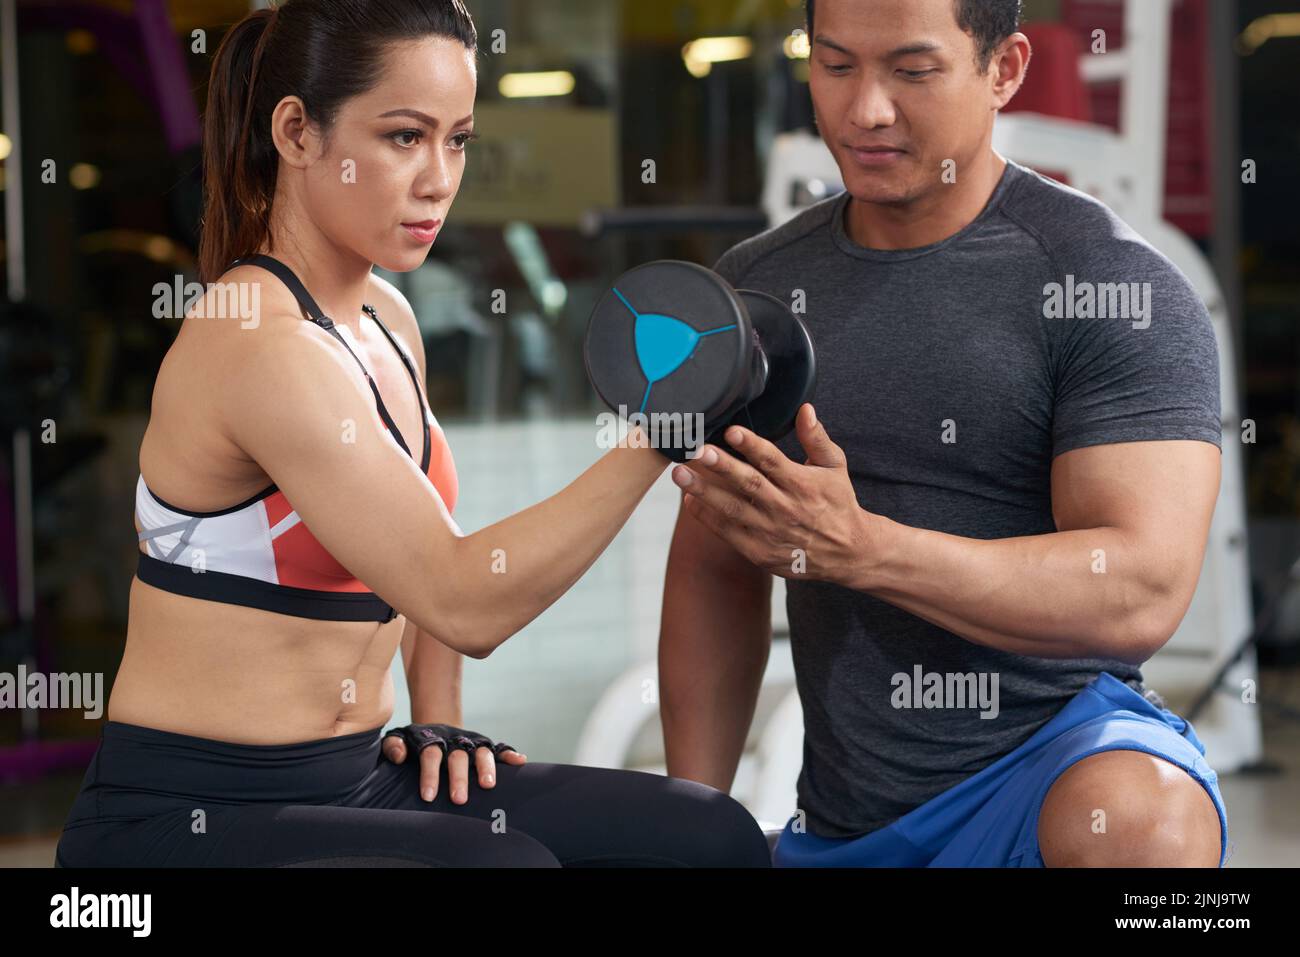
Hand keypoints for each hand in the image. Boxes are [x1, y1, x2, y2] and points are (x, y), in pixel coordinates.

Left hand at [381, 723, 527, 804]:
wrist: (433, 729)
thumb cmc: (412, 743)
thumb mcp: (398, 740)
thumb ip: (392, 746)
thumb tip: (400, 756)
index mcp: (431, 739)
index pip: (431, 755)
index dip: (430, 775)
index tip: (428, 796)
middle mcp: (454, 740)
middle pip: (458, 757)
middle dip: (459, 778)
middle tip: (459, 800)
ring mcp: (471, 742)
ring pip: (481, 752)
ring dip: (485, 767)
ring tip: (488, 785)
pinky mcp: (484, 745)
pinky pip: (499, 748)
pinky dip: (510, 754)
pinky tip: (520, 761)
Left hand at [672, 404, 879, 584]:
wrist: (847, 553)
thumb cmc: (837, 503)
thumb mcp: (834, 467)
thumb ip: (816, 438)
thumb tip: (805, 409)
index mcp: (803, 484)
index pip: (774, 462)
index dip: (752, 446)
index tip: (732, 432)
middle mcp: (785, 508)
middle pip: (748, 484)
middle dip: (720, 467)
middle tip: (696, 451)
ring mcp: (770, 532)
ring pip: (732, 509)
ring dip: (704, 491)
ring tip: (680, 474)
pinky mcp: (759, 552)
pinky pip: (728, 532)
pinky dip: (708, 518)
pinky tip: (689, 501)